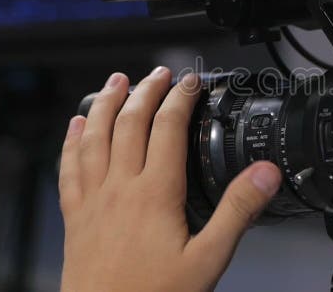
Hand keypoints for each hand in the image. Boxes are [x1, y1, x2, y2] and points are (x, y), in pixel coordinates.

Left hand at [59, 68, 281, 291]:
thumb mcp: (209, 259)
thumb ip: (237, 212)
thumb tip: (264, 174)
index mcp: (156, 194)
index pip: (168, 129)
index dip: (181, 99)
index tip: (190, 82)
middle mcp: (120, 189)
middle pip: (130, 123)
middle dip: (145, 91)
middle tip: (157, 73)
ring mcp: (93, 201)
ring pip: (95, 137)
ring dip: (106, 104)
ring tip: (114, 82)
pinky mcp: (75, 218)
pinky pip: (68, 168)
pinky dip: (71, 142)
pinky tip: (74, 129)